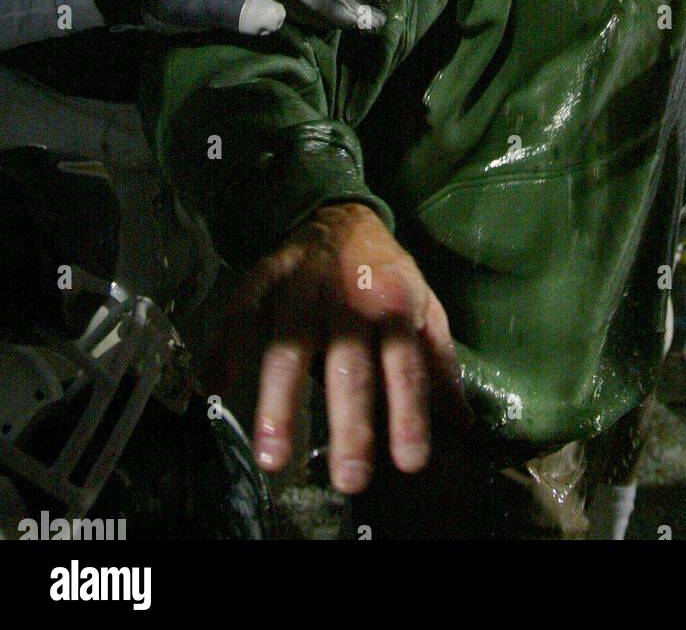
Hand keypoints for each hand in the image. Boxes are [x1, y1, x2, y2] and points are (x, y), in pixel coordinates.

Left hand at [95, 0, 383, 36]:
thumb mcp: (198, 3)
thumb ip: (237, 10)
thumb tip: (279, 17)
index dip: (331, 2)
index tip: (359, 20)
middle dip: (341, 3)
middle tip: (377, 21)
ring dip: (328, 8)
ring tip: (360, 23)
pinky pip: (287, 1)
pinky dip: (309, 13)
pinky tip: (323, 25)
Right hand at [216, 204, 471, 493]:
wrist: (343, 215)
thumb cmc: (386, 275)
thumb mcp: (424, 309)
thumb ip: (438, 364)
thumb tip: (461, 422)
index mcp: (397, 306)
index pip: (406, 366)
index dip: (409, 414)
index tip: (409, 463)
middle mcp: (351, 298)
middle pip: (350, 364)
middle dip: (350, 422)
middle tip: (349, 478)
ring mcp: (305, 285)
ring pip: (289, 344)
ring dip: (280, 400)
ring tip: (273, 455)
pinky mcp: (267, 275)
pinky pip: (243, 311)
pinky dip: (225, 348)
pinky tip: (216, 388)